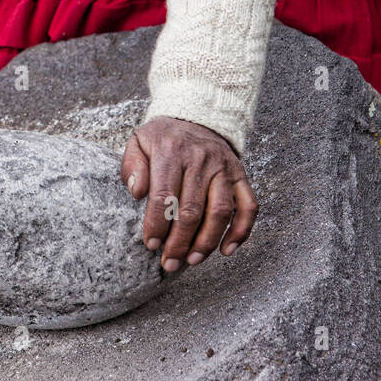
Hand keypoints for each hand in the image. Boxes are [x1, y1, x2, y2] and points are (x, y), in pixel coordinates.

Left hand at [121, 116, 257, 272]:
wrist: (197, 118)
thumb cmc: (163, 138)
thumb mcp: (139, 141)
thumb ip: (132, 166)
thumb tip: (137, 193)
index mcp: (172, 151)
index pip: (164, 196)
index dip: (157, 225)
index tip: (151, 244)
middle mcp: (201, 159)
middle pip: (192, 210)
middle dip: (179, 242)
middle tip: (169, 262)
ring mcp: (224, 168)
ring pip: (220, 212)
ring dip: (207, 241)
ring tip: (192, 260)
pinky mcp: (240, 176)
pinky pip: (249, 206)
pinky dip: (241, 231)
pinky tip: (227, 250)